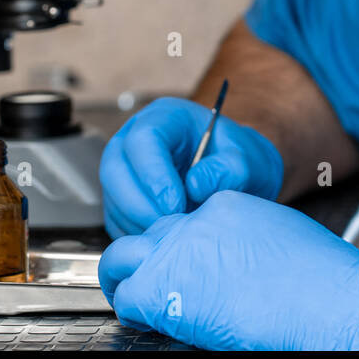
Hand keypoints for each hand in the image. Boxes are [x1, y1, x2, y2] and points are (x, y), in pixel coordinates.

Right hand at [99, 96, 282, 237]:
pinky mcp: (121, 197)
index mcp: (165, 117)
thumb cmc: (236, 163)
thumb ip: (229, 169)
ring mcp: (124, 168)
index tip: (175, 205)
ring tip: (171, 235)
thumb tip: (195, 185)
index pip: (144, 139)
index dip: (153, 174)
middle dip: (139, 203)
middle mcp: (135, 138)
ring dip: (137, 221)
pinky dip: (135, 232)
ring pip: (112, 196)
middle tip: (169, 227)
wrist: (233, 180)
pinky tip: (162, 240)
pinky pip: (115, 218)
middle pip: (115, 167)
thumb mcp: (245, 161)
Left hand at [99, 190, 358, 349]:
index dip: (181, 247)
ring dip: (126, 278)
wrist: (328, 299)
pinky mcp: (164, 285)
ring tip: (137, 299)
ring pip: (121, 256)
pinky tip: (148, 320)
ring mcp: (176, 250)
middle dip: (142, 256)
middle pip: (147, 231)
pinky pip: (128, 296)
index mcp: (224, 205)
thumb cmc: (319, 279)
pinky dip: (131, 309)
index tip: (186, 266)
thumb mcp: (278, 236)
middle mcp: (195, 221)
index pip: (183, 220)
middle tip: (147, 280)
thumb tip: (229, 263)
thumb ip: (244, 240)